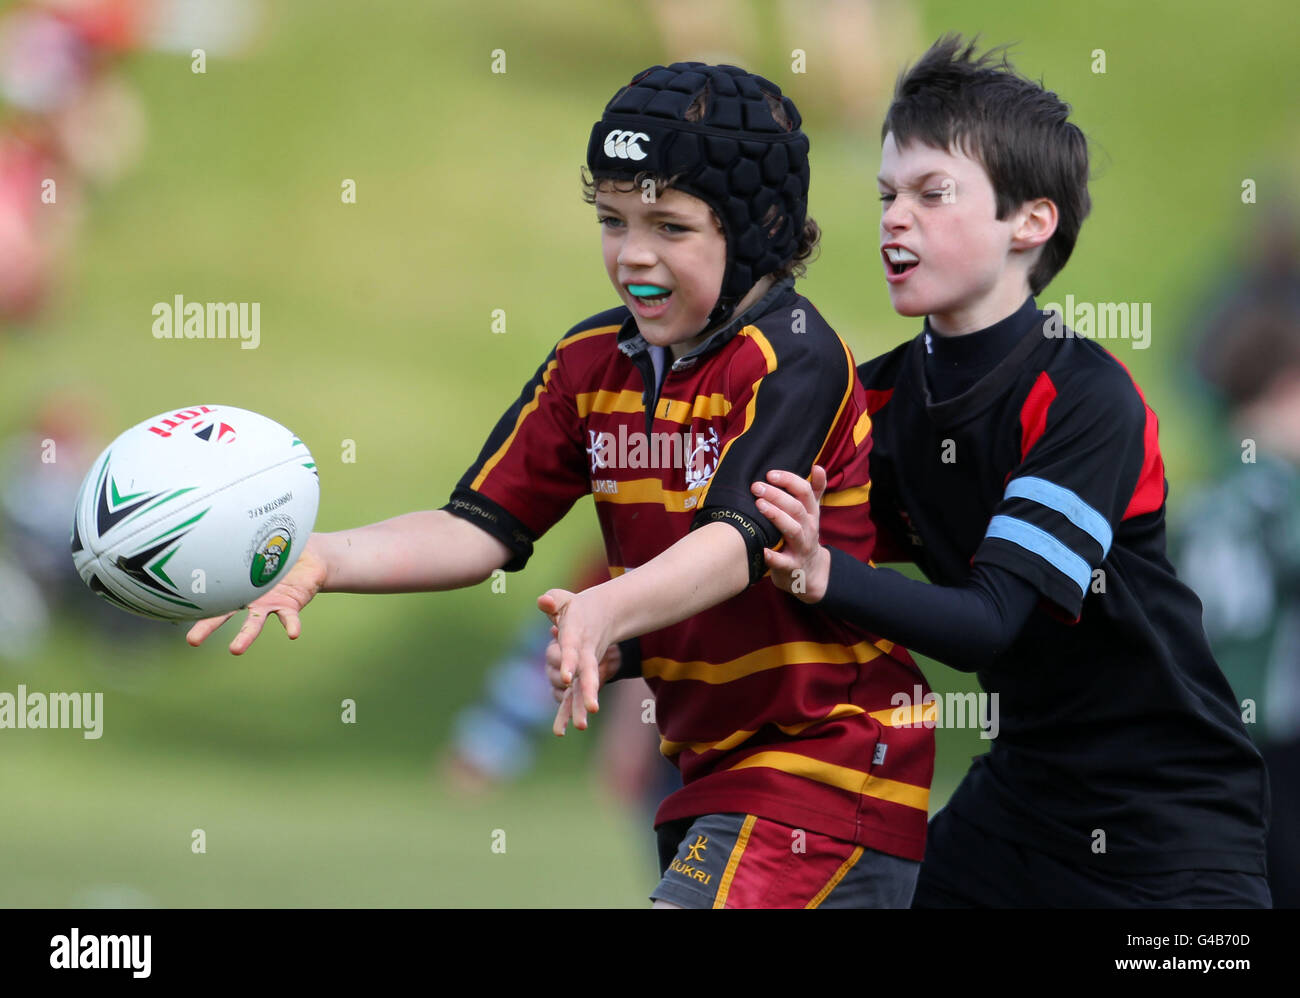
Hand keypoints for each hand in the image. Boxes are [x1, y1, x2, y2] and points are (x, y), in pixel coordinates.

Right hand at [185, 535, 328, 653]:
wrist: (311, 556)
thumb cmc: (280, 544)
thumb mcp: (260, 533)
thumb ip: (245, 528)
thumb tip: (223, 504)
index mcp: (236, 583)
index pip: (211, 593)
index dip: (195, 599)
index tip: (173, 606)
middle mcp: (248, 598)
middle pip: (223, 615)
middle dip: (207, 627)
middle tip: (192, 641)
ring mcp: (268, 604)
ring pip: (254, 622)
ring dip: (245, 636)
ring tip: (235, 650)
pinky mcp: (290, 604)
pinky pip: (289, 616)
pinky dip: (291, 625)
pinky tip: (293, 634)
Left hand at [537, 587, 612, 734]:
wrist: (606, 617)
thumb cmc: (579, 609)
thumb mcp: (566, 601)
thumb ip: (554, 600)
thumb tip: (543, 602)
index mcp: (577, 635)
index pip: (572, 651)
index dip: (569, 663)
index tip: (567, 679)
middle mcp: (585, 654)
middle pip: (588, 675)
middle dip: (588, 692)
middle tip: (592, 710)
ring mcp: (586, 667)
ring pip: (584, 689)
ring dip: (580, 707)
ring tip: (580, 727)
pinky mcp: (582, 677)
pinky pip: (574, 696)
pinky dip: (567, 711)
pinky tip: (560, 730)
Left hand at [751, 465, 831, 602]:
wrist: (811, 573)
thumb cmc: (805, 537)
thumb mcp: (812, 514)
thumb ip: (814, 490)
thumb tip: (818, 466)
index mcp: (811, 514)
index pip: (805, 491)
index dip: (789, 480)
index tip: (770, 474)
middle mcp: (809, 528)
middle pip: (796, 508)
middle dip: (777, 495)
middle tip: (756, 487)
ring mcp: (802, 548)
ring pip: (793, 530)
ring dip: (776, 516)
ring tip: (759, 505)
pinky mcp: (792, 567)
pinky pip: (784, 562)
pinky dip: (774, 557)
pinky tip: (763, 550)